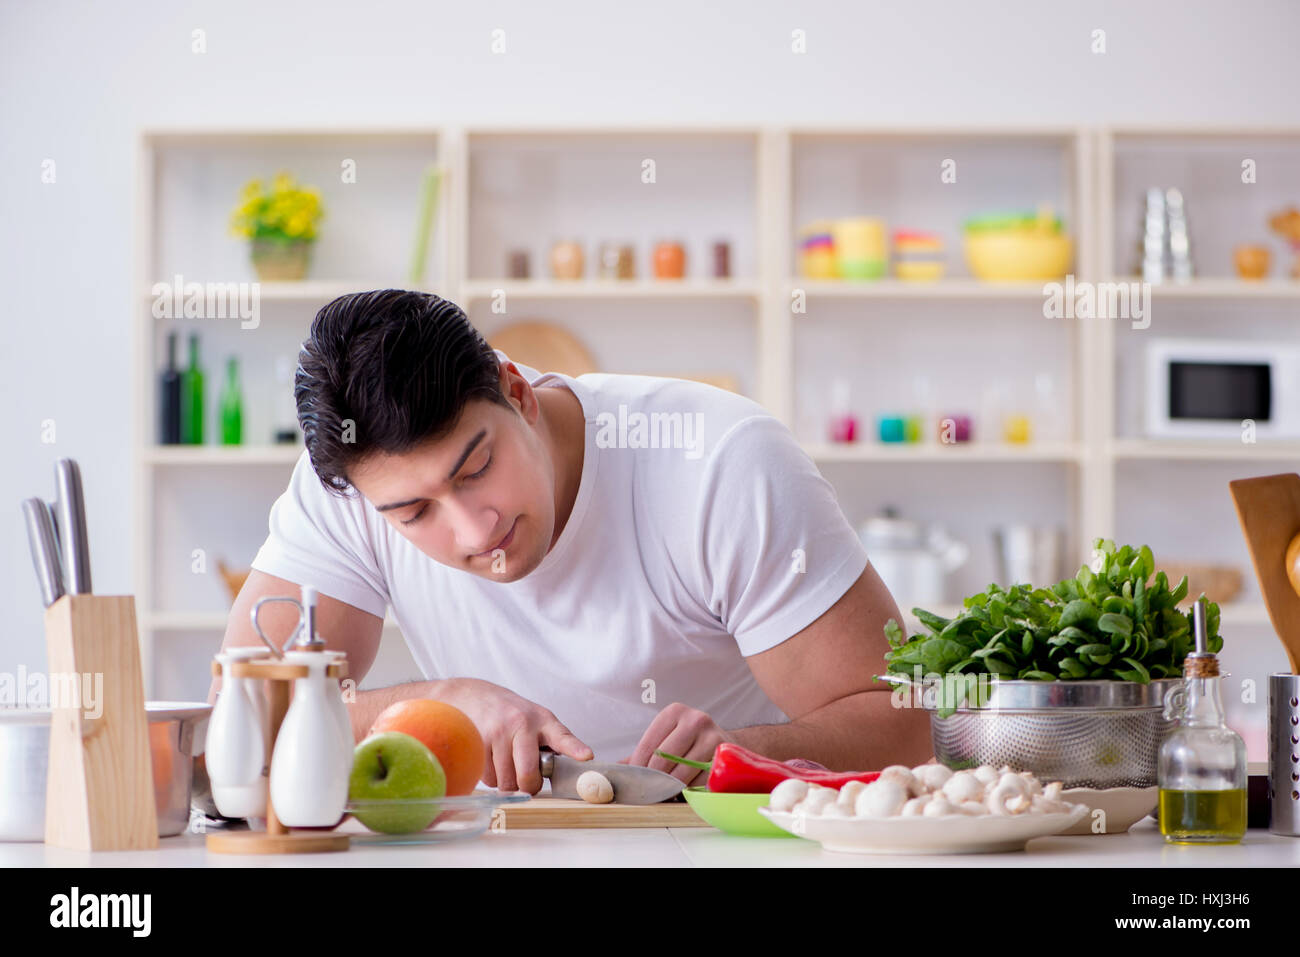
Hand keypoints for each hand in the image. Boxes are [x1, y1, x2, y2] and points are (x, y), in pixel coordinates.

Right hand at [432, 677, 591, 794]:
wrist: (474, 695)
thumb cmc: (512, 714)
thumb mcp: (537, 720)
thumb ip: (552, 743)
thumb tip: (569, 771)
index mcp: (543, 720)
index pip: (563, 736)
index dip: (575, 748)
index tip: (586, 756)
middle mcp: (522, 724)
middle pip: (528, 774)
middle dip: (529, 786)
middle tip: (529, 783)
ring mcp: (498, 732)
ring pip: (506, 781)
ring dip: (508, 783)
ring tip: (508, 766)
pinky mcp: (478, 742)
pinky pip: (489, 779)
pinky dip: (492, 779)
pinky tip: (493, 763)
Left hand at [619, 702, 732, 786]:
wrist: (726, 745)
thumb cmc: (689, 743)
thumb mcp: (666, 738)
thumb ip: (642, 753)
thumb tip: (616, 769)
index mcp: (674, 712)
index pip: (648, 746)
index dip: (638, 768)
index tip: (635, 782)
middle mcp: (695, 720)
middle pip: (663, 759)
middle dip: (653, 780)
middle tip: (650, 791)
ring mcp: (712, 737)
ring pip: (681, 773)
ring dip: (671, 788)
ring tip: (666, 793)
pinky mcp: (725, 757)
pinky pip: (700, 781)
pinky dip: (690, 791)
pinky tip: (686, 791)